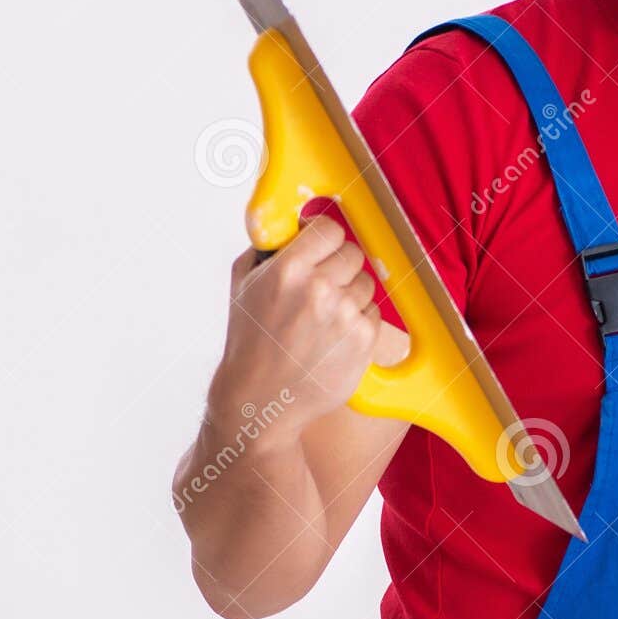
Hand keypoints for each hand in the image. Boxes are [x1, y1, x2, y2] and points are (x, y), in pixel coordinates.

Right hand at [207, 214, 400, 443]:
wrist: (261, 397)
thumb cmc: (250, 340)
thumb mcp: (243, 284)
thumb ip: (268, 247)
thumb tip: (294, 221)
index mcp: (289, 270)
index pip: (330, 229)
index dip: (324, 240)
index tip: (320, 250)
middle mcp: (320, 289)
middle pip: (353, 253)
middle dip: (338, 267)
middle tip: (320, 289)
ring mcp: (345, 316)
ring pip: (366, 283)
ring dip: (350, 295)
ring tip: (323, 318)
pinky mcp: (364, 341)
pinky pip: (374, 313)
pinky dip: (358, 322)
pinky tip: (333, 337)